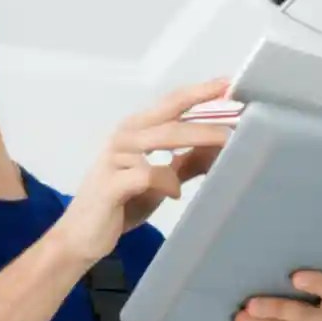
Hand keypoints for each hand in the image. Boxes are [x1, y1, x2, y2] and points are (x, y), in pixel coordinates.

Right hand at [52, 78, 233, 263]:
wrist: (80, 237)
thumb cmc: (121, 204)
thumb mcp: (159, 181)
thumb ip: (185, 163)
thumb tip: (220, 148)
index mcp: (136, 130)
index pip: (171, 103)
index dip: (200, 92)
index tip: (229, 84)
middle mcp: (124, 136)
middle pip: (172, 119)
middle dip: (208, 120)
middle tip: (241, 123)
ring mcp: (115, 157)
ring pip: (163, 138)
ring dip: (198, 139)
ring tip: (226, 146)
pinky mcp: (111, 183)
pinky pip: (147, 174)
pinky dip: (168, 182)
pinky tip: (175, 193)